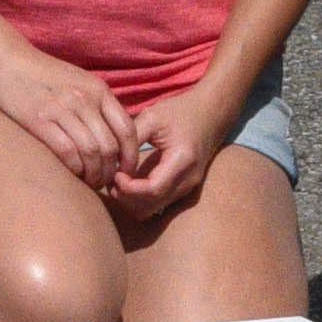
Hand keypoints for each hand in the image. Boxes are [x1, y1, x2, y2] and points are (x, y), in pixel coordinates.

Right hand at [0, 34, 155, 193]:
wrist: (9, 61)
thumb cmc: (44, 75)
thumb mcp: (80, 82)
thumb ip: (98, 105)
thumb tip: (113, 136)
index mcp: (99, 90)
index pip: (127, 128)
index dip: (131, 155)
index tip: (127, 170)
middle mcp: (85, 100)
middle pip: (110, 146)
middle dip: (110, 171)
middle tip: (104, 182)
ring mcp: (63, 109)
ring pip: (91, 152)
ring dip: (93, 174)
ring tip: (89, 182)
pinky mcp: (40, 120)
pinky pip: (66, 151)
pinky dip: (74, 168)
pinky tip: (72, 173)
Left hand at [103, 92, 223, 233]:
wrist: (212, 113)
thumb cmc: (181, 111)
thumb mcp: (153, 118)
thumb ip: (130, 139)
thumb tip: (109, 160)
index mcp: (182, 161)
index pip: (152, 189)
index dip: (128, 188)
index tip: (115, 174)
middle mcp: (188, 180)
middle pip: (150, 206)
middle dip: (126, 197)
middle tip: (111, 178)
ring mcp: (188, 188)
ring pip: (151, 210)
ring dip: (131, 200)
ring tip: (118, 180)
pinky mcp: (183, 190)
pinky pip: (157, 204)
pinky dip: (139, 199)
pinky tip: (130, 182)